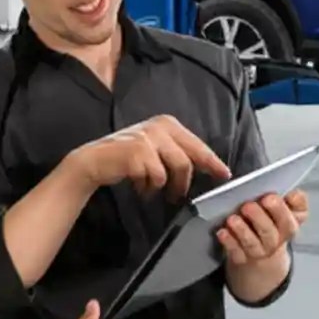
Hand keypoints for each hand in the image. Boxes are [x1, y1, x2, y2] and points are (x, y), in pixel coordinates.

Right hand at [65, 115, 231, 200]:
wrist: (95, 160)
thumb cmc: (127, 157)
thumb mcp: (155, 147)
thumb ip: (177, 152)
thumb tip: (206, 167)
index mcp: (168, 123)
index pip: (197, 145)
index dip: (212, 162)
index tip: (224, 174)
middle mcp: (160, 127)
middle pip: (188, 160)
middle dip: (185, 182)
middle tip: (179, 196)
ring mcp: (148, 138)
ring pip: (173, 170)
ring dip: (165, 187)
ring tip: (154, 191)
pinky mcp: (137, 153)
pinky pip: (155, 178)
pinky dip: (148, 188)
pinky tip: (139, 187)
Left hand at [217, 189, 308, 265]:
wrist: (265, 252)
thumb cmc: (274, 222)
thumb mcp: (288, 210)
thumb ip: (294, 200)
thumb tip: (294, 194)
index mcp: (289, 226)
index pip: (289, 220)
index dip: (280, 209)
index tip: (269, 198)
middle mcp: (275, 241)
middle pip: (269, 232)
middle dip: (258, 218)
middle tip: (247, 206)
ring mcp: (258, 251)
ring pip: (251, 243)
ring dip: (242, 231)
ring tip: (232, 219)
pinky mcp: (242, 258)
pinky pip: (235, 251)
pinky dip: (229, 242)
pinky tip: (222, 232)